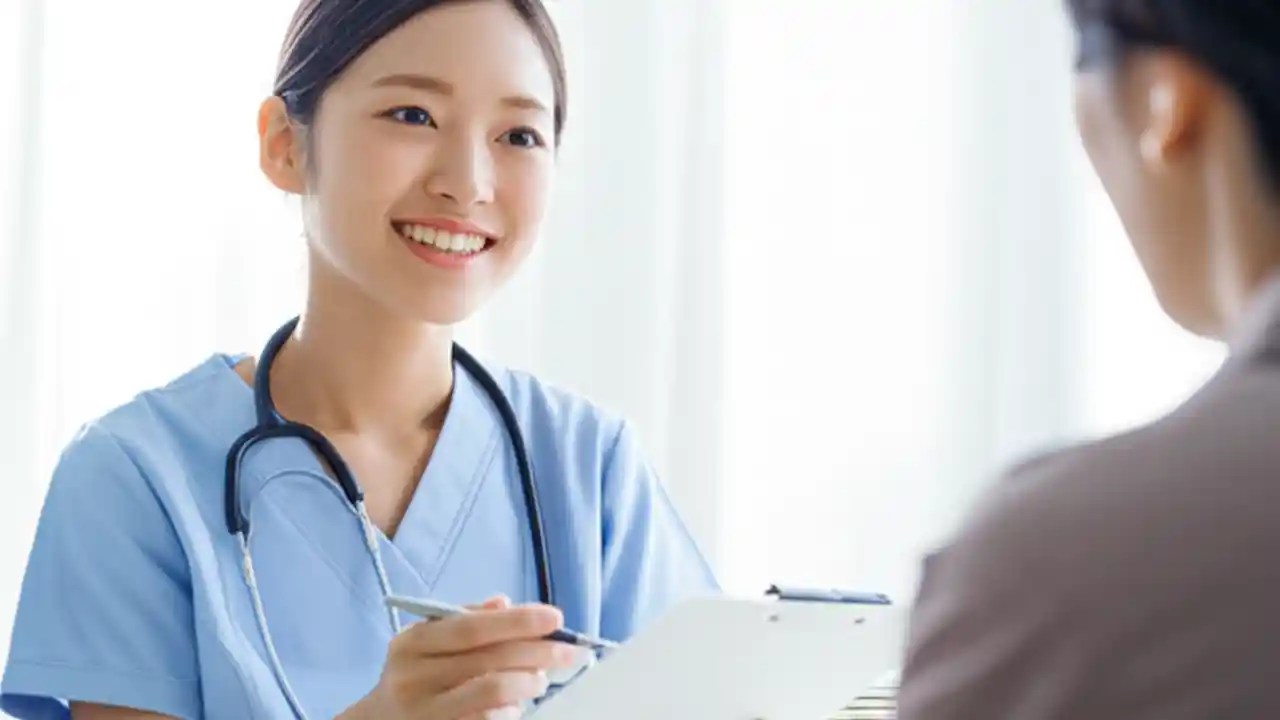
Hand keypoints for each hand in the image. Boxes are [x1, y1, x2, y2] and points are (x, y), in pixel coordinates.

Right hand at [343, 596, 583, 719]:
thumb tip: (505, 603)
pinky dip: (510, 711)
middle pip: (488, 660)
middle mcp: (414, 677)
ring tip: (541, 680)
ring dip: (527, 683)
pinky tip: (517, 705)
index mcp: (412, 643)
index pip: (472, 628)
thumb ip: (465, 619)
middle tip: (569, 652)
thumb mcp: (428, 640)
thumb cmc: (415, 673)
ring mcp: (424, 713)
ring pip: (491, 693)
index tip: (556, 618)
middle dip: (536, 653)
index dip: (517, 622)